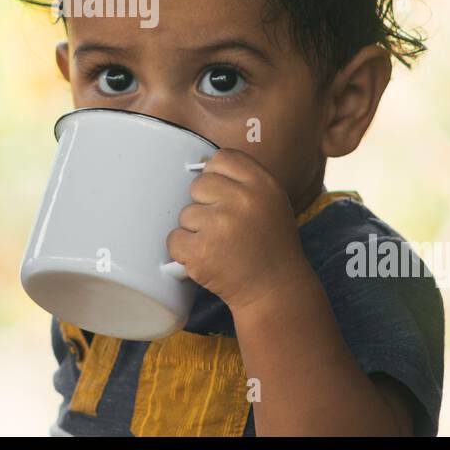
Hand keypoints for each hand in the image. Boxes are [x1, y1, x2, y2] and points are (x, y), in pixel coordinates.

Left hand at [166, 148, 311, 311]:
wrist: (275, 291)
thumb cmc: (269, 245)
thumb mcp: (270, 203)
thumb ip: (241, 181)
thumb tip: (199, 166)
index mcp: (262, 184)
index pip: (222, 158)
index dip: (216, 175)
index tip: (222, 195)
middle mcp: (243, 200)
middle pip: (199, 184)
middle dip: (204, 205)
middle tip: (224, 228)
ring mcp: (221, 225)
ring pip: (186, 214)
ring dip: (196, 231)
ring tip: (221, 246)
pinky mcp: (201, 251)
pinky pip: (175, 239)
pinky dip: (184, 251)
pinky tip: (208, 259)